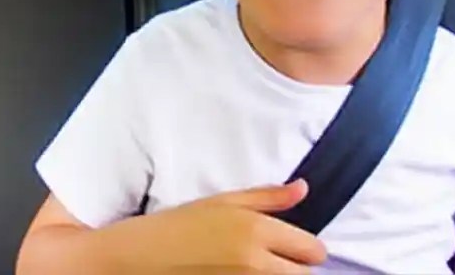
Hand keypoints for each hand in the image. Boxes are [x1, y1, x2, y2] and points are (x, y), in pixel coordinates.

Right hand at [133, 178, 326, 272]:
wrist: (141, 257)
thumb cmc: (177, 225)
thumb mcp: (222, 202)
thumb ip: (267, 197)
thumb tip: (303, 188)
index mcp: (257, 230)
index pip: (313, 250)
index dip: (305, 249)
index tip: (291, 247)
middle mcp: (257, 263)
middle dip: (295, 268)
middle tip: (272, 260)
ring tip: (251, 267)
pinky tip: (235, 274)